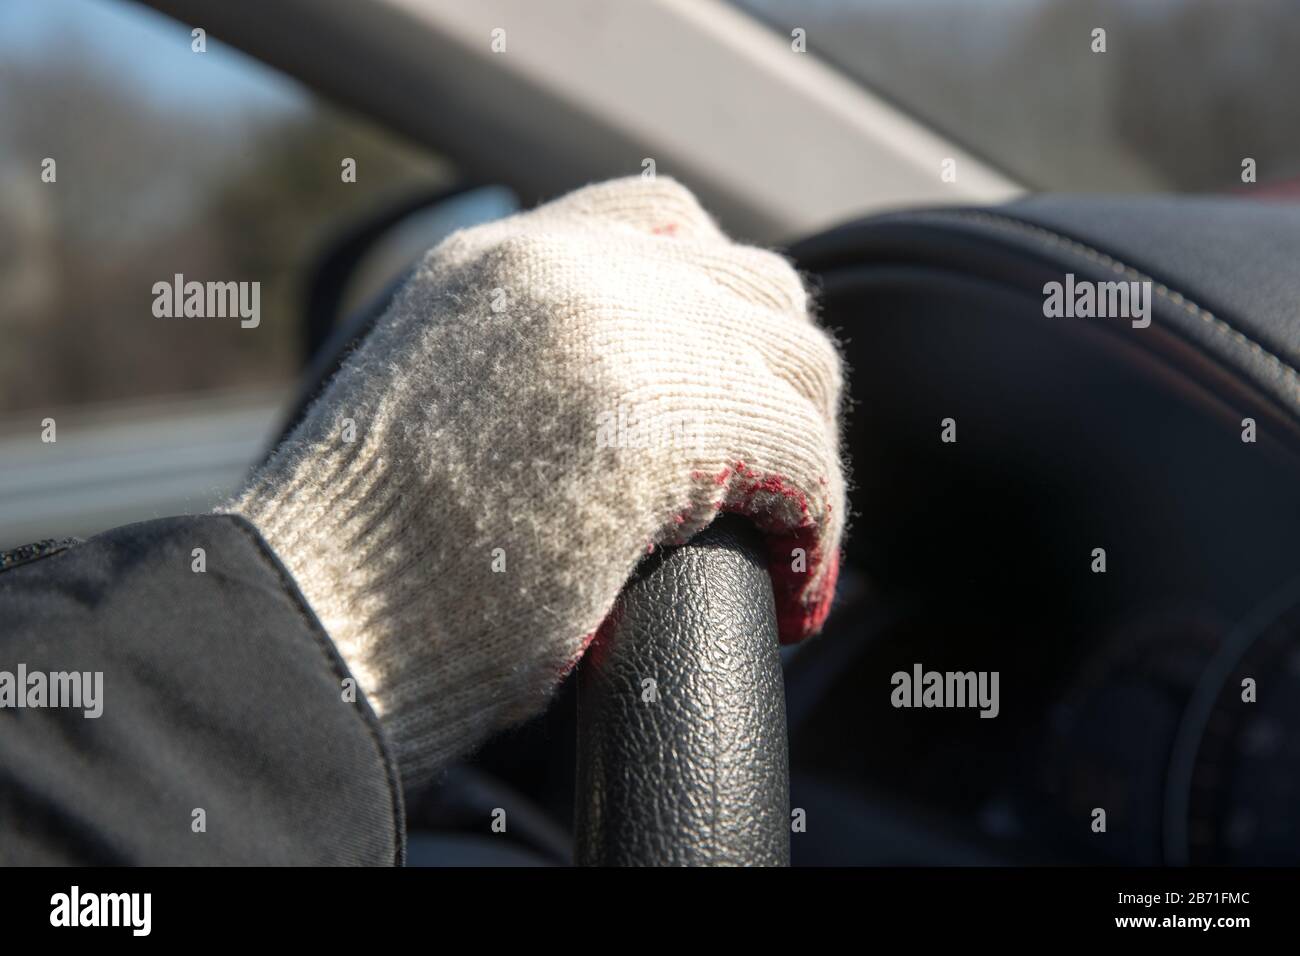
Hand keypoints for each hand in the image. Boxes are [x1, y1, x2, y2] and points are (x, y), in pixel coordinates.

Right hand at [224, 177, 845, 786]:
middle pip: (757, 289)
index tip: (741, 395)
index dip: (725, 313)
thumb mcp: (433, 407)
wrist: (301, 624)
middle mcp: (559, 268)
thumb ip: (528, 370)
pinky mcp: (651, 423)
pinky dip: (817, 525)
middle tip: (779, 487)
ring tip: (790, 540)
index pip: (672, 224)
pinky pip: (802, 457)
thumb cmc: (358, 561)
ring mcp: (607, 332)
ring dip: (808, 456)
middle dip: (783, 390)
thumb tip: (636, 414)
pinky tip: (792, 591)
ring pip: (797, 365)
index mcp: (501, 261)